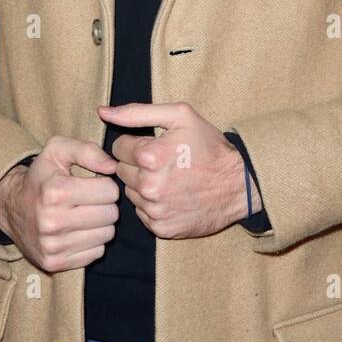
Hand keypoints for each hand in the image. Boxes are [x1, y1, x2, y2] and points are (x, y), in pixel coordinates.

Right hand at [0, 135, 118, 271]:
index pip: (110, 191)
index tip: (92, 184)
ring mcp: (53, 246)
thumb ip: (88, 150)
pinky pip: (96, 253)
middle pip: (111, 215)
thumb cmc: (41, 177)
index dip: (105, 185)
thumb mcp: (57, 151)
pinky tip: (77, 231)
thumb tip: (112, 166)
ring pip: (106, 235)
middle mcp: (52, 221)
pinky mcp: (54, 263)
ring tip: (83, 215)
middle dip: (105, 205)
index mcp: (55, 191)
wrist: (11, 207)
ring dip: (100, 224)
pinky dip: (91, 242)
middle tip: (89, 201)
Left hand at [97, 101, 252, 238]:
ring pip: (131, 193)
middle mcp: (149, 186)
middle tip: (163, 163)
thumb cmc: (209, 146)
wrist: (240, 184)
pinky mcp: (162, 228)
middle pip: (121, 171)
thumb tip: (102, 112)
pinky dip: (153, 205)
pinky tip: (172, 196)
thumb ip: (136, 112)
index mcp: (149, 156)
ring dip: (144, 185)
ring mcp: (155, 210)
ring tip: (169, 179)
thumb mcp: (179, 116)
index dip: (135, 144)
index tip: (154, 146)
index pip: (118, 148)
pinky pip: (142, 213)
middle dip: (137, 165)